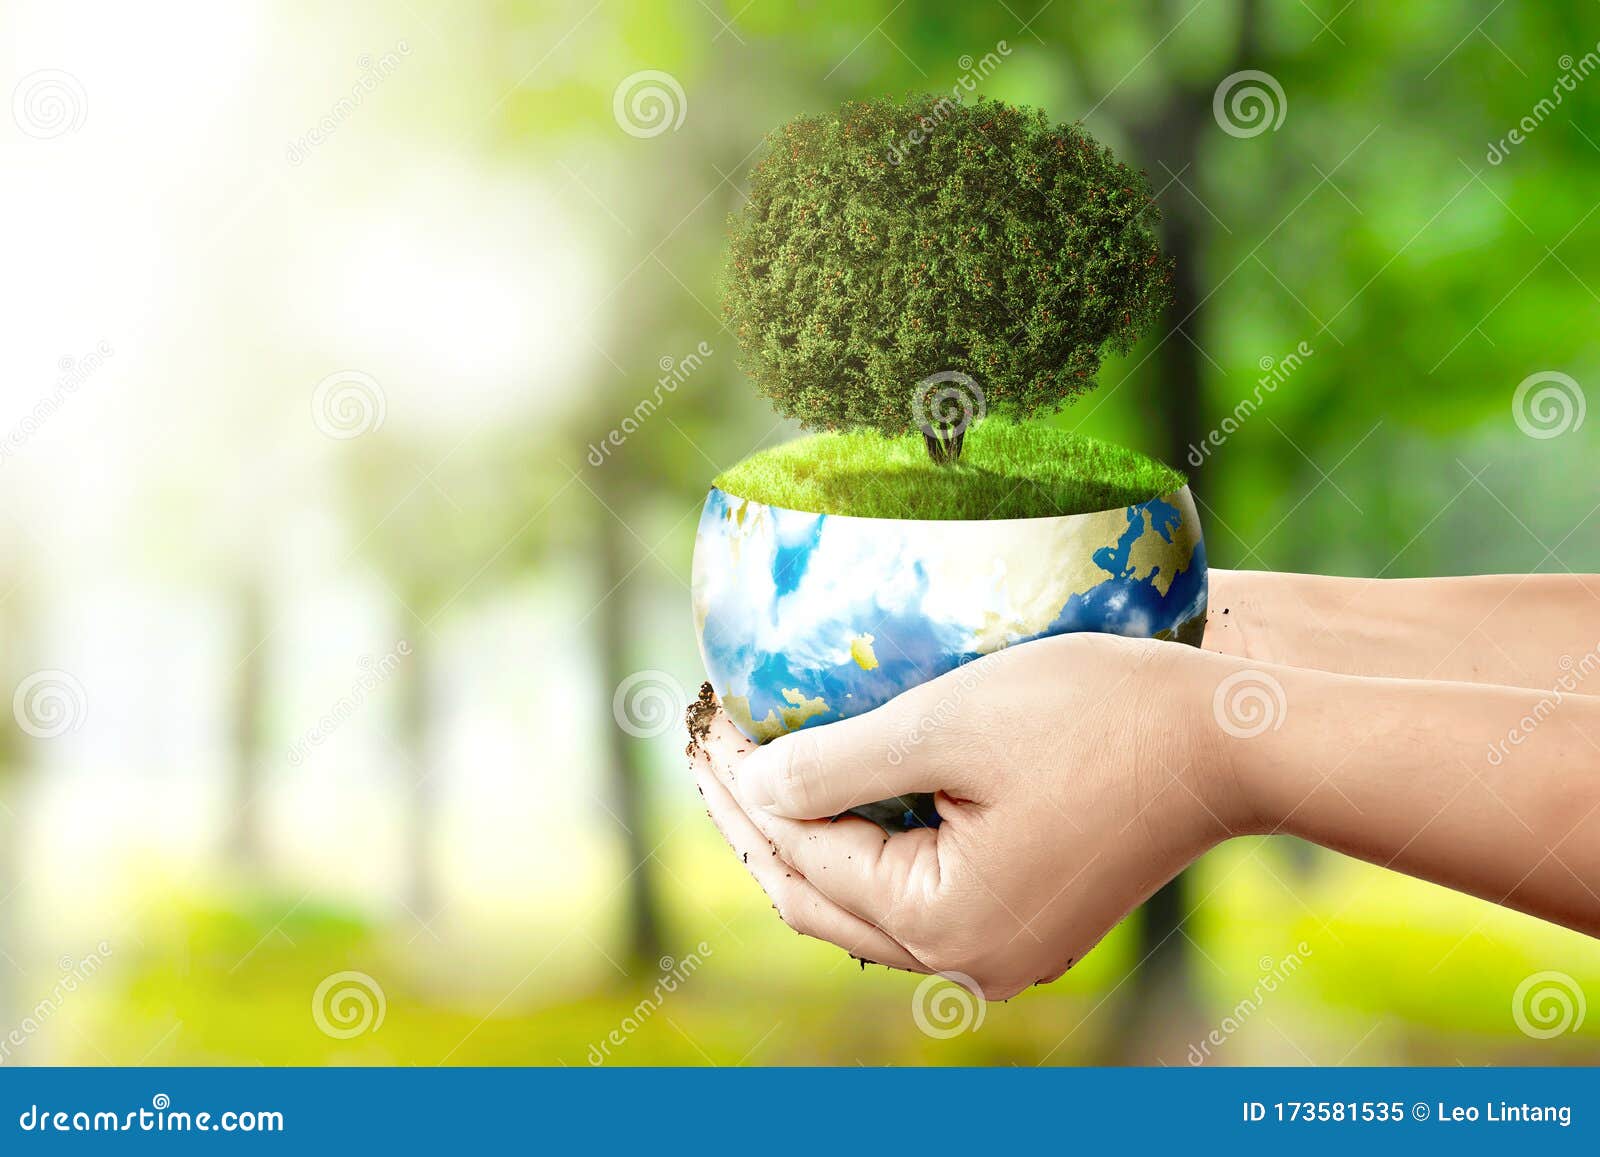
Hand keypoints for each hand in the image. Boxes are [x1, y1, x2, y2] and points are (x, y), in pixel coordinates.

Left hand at [687, 633, 1236, 999]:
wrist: (1232, 738)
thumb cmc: (1095, 716)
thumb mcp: (948, 723)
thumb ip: (838, 763)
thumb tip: (754, 790)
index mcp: (944, 923)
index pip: (804, 857)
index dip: (743, 791)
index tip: (704, 726)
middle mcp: (971, 958)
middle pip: (825, 898)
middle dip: (761, 825)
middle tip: (711, 754)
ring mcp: (1007, 946)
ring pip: (869, 902)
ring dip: (813, 838)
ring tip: (761, 772)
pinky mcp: (1032, 917)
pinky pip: (920, 892)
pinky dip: (871, 846)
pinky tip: (844, 795)